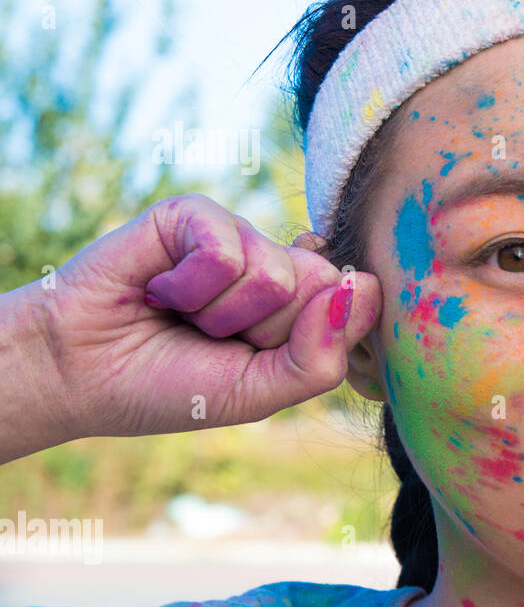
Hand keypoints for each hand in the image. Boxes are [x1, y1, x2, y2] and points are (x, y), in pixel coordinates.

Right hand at [35, 193, 380, 439]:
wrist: (78, 373)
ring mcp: (241, 236)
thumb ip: (323, 355)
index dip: (305, 344)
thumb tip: (362, 286)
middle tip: (213, 337)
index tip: (253, 358)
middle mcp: (280, 265)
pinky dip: (189, 288)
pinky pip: (226, 251)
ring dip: (220, 314)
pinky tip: (160, 289)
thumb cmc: (172, 386)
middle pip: (323, 287)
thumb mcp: (261, 392)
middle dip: (265, 331)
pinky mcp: (197, 214)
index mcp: (305, 307)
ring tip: (184, 315)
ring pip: (277, 274)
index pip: (354, 308)